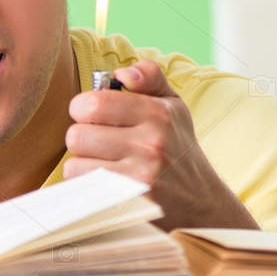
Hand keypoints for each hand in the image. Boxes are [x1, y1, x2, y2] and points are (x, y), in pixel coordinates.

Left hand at [64, 59, 257, 229]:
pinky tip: (104, 182)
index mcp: (158, 113)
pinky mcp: (130, 202)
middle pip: (76, 135)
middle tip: (97, 142)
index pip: (92, 104)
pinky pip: (84, 188)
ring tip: (103, 163)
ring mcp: (141, 176)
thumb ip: (149, 77)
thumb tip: (121, 73)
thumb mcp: (173, 106)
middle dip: (81, 138)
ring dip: (82, 164)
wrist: (202, 202)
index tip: (92, 115)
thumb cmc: (177, 147)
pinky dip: (87, 185)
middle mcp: (151, 144)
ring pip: (74, 164)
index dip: (82, 108)